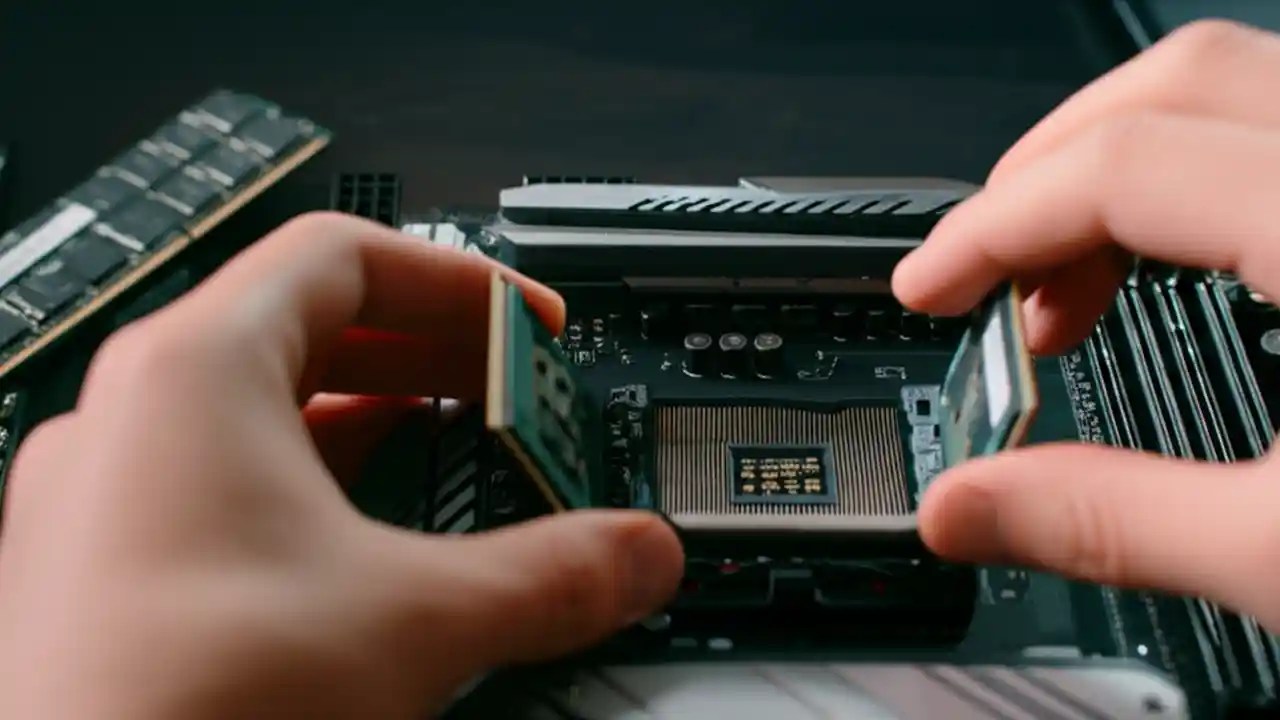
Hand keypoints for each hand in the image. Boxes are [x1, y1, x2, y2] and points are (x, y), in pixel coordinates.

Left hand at [0, 213, 683, 718]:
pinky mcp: (107, 569)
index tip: (528, 327)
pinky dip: (314, 483)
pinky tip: (369, 532)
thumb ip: (551, 577)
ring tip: (454, 445)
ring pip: (260, 409)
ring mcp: (109, 495)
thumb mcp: (413, 624)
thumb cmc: (179, 706)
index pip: (344, 259)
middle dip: (428, 353)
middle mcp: (133, 418)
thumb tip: (632, 555)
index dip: (458, 281)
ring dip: (372, 416)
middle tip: (513, 388)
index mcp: (192, 375)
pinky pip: (223, 481)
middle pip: (306, 326)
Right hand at [892, 20, 1279, 628]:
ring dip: (1123, 170)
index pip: (1120, 167)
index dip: (991, 228)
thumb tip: (966, 511)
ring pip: (1235, 90)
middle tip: (988, 278)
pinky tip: (1187, 277)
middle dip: (1044, 175)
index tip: (930, 294)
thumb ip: (1118, 521)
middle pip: (1171, 84)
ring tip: (1072, 290)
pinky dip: (1201, 184)